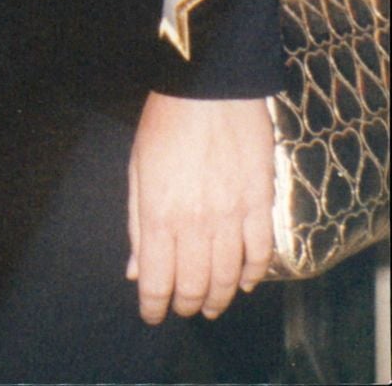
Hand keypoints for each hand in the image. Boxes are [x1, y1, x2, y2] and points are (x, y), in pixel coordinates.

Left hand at [127, 92, 273, 322]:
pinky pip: (261, 252)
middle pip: (194, 285)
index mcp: (159, 215)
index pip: (157, 281)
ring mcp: (232, 216)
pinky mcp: (260, 203)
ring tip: (211, 304)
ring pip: (229, 277)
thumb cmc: (165, 121)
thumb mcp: (137, 168)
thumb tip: (137, 270)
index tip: (152, 314)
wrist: (209, 84)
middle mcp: (196, 224)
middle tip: (183, 308)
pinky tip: (247, 281)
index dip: (154, 305)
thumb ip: (137, 223)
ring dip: (220, 297)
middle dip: (186, 304)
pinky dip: (254, 274)